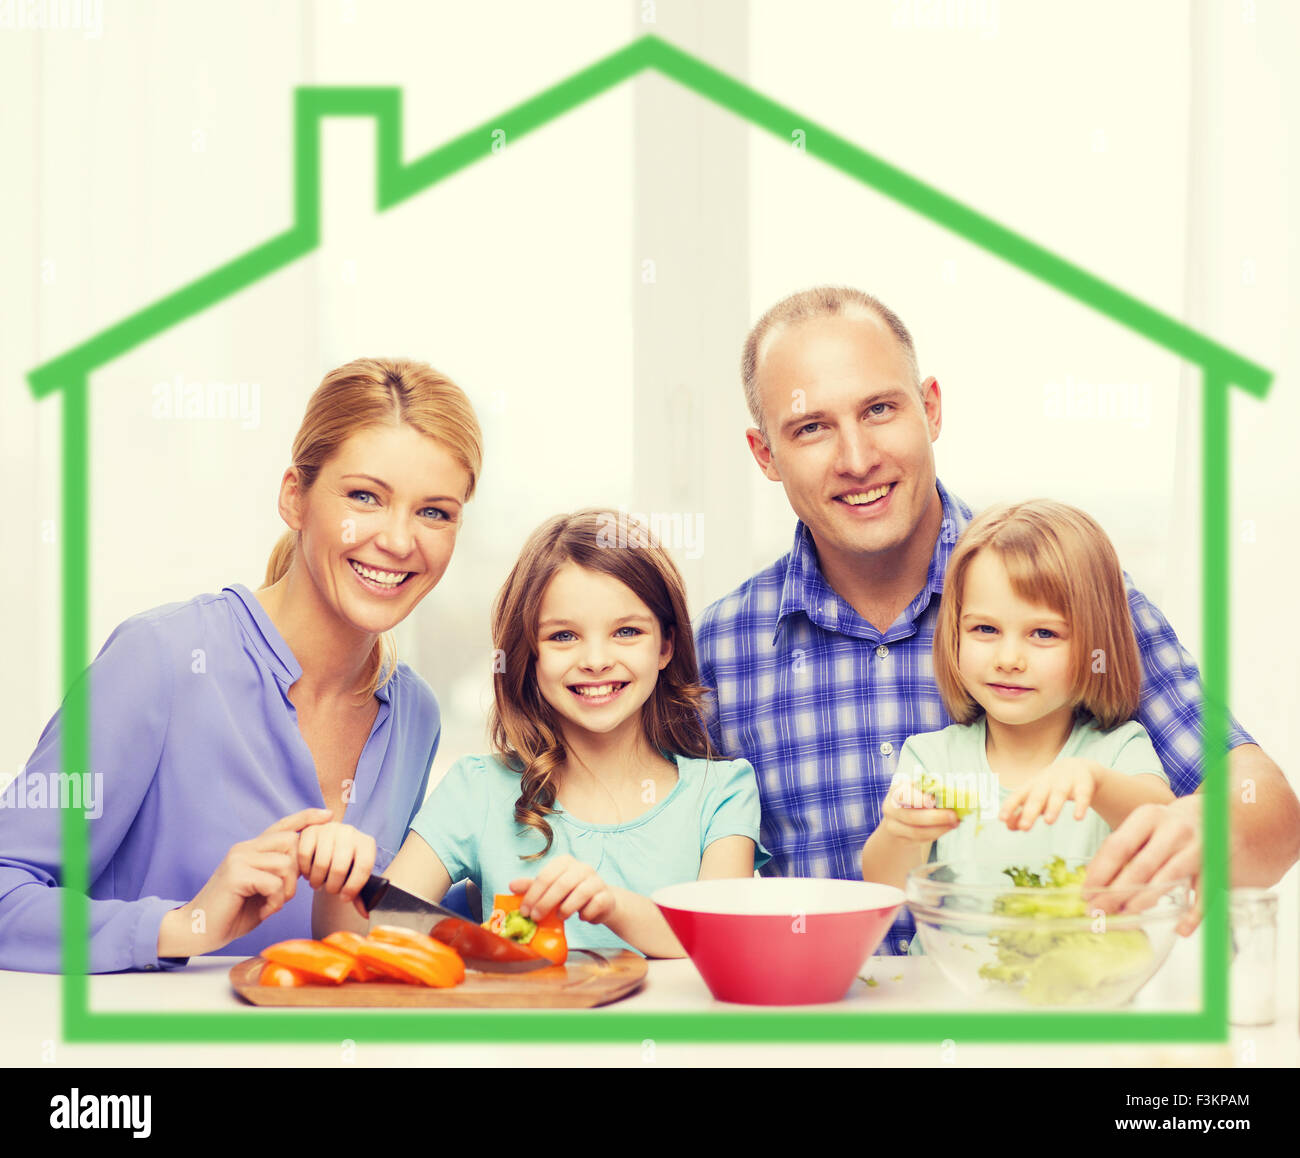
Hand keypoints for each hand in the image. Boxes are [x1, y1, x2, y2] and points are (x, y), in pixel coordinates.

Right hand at [163, 807, 330, 955]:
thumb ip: (279, 874)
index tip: (328, 815)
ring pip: (285, 864)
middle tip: (285, 895)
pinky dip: (275, 902)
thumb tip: (305, 866)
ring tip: (272, 906)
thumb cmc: (232, 912)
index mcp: (251, 849)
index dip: (306, 818)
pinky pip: (274, 883)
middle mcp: (245, 848)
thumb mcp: (261, 889)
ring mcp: (239, 859)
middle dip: (298, 871)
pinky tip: (264, 912)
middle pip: (291, 842)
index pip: (283, 825)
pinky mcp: (236, 875)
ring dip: (286, 892)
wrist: (196, 930)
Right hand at [298, 820, 376, 919]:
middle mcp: (350, 832)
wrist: (331, 843)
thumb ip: (360, 895)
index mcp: (366, 843)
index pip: (364, 867)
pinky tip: (310, 874)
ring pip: (321, 862)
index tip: (344, 899)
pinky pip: (305, 855)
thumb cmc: (346, 865)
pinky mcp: (311, 831)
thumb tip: (367, 914)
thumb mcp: (355, 876)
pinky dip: (305, 870)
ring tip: (319, 884)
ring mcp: (330, 829)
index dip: (353, 887)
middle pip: (340, 867)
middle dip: (333, 886)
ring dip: (318, 880)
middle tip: (330, 891)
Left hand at [509, 854, 616, 924]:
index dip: (532, 894)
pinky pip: (594, 905)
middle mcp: (582, 867)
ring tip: (559, 917)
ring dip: (566, 909)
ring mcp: (597, 880)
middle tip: (535, 917)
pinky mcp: (607, 895)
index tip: (524, 911)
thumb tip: (511, 885)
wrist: (600, 902)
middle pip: (561, 884)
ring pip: (580, 894)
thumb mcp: (550, 889)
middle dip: (545, 903)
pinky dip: (585, 914)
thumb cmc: (570, 894)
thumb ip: (532, 887)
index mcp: (565, 862)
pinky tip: (581, 917)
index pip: (546, 876)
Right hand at [879, 773, 959, 843]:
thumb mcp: (921, 790)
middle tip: (954, 816)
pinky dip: (936, 834)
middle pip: (911, 816)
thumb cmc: (916, 799)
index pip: (904, 795)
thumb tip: (953, 796)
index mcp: (896, 791)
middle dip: (935, 818)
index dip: (919, 799)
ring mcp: (893, 825)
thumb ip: (933, 792)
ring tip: (954, 823)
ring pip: (916, 832)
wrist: (901, 817)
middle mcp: (890, 808)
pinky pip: (920, 840)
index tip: (934, 801)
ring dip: (938, 829)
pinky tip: (946, 828)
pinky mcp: (901, 839)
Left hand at [1001, 757, 1099, 830]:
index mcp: (1032, 786)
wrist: (1079, 767)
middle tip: (1024, 827)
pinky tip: (1078, 817)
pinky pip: (1082, 794)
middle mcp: (1047, 782)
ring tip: (1048, 821)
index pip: (1018, 795)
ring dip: (1053, 807)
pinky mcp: (1084, 783)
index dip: (1010, 806)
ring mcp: (1065, 781)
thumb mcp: (1037, 798)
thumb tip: (1008, 826)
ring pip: (1058, 794)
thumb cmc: (1050, 787)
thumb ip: (1022, 812)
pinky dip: (1080, 805)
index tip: (1002, 819)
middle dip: (1030, 811)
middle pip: (1037, 796)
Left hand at [1084, 796, 1201, 935]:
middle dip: (1117, 892)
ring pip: (1169, 878)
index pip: (1118, 846)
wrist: (1211, 814)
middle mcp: (1173, 829)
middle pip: (1142, 865)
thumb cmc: (1165, 827)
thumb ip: (1121, 848)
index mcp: (1148, 816)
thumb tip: (1093, 880)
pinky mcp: (1216, 864)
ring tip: (1127, 915)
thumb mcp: (1141, 826)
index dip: (1101, 872)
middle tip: (1099, 910)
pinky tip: (1180, 928)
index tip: (1086, 892)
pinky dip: (1193, 914)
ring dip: (1145, 900)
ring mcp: (1197, 846)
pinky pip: (1205, 893)